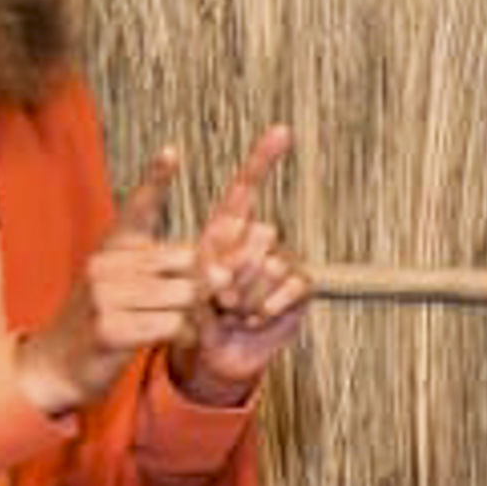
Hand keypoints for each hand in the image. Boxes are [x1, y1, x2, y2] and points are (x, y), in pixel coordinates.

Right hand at [19, 149, 201, 416]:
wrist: (55, 365)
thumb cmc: (103, 322)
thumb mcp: (124, 285)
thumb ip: (164, 269)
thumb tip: (222, 269)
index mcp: (112, 247)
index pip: (138, 207)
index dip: (156, 179)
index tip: (171, 151)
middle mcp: (106, 265)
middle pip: (185, 260)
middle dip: (205, 283)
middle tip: (210, 299)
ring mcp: (105, 296)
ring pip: (183, 294)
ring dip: (193, 314)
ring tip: (181, 324)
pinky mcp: (110, 329)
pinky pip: (172, 324)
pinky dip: (184, 335)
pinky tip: (174, 339)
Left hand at [172, 125, 307, 404]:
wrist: (213, 355)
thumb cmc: (194, 315)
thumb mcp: (187, 285)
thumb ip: (204, 267)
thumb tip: (225, 265)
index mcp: (228, 231)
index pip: (247, 188)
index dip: (263, 159)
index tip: (281, 131)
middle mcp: (259, 241)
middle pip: (258, 233)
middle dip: (234, 270)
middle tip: (217, 296)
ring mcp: (281, 263)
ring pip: (271, 265)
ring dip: (246, 295)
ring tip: (232, 311)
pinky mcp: (299, 288)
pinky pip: (290, 285)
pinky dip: (268, 307)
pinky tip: (254, 319)